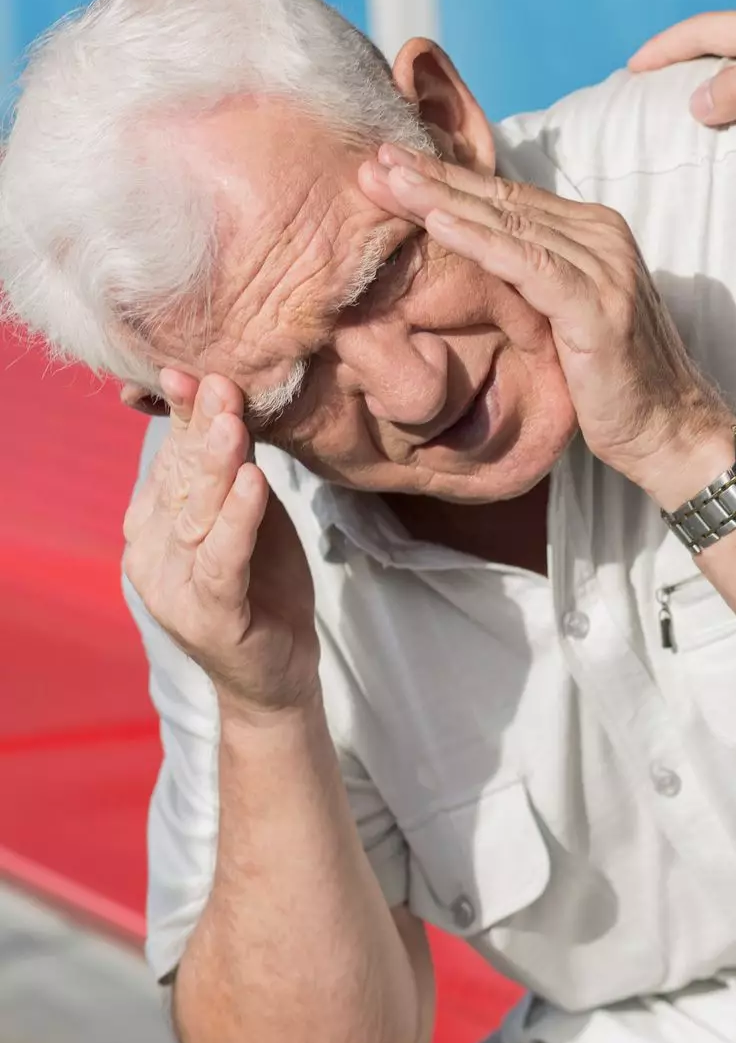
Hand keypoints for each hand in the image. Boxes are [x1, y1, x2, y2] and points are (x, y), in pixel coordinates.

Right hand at [122, 371, 318, 719]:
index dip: (186, 416)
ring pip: (198, 515)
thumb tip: (229, 404)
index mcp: (154, 523)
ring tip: (235, 423)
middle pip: (181, 480)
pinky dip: (240, 519)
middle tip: (220, 382)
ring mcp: (174, 586)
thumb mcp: (251, 516)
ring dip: (217, 466)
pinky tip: (256, 483)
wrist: (276, 672)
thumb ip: (236, 470)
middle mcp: (151, 551)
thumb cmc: (263, 585)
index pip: (172, 459)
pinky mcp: (210, 614)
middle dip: (202, 429)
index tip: (196, 370)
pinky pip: (224, 558)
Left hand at [359, 144, 734, 503]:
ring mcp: (605, 268)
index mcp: (595, 233)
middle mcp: (604, 238)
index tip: (390, 163)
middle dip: (434, 176)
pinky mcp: (598, 306)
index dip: (448, 177)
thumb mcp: (566, 316)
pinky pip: (528, 264)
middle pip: (504, 199)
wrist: (669, 431)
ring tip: (389, 181)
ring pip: (509, 222)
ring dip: (443, 199)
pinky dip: (479, 241)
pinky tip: (436, 224)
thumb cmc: (612, 383)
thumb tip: (470, 259)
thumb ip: (532, 277)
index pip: (509, 196)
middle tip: (374, 157)